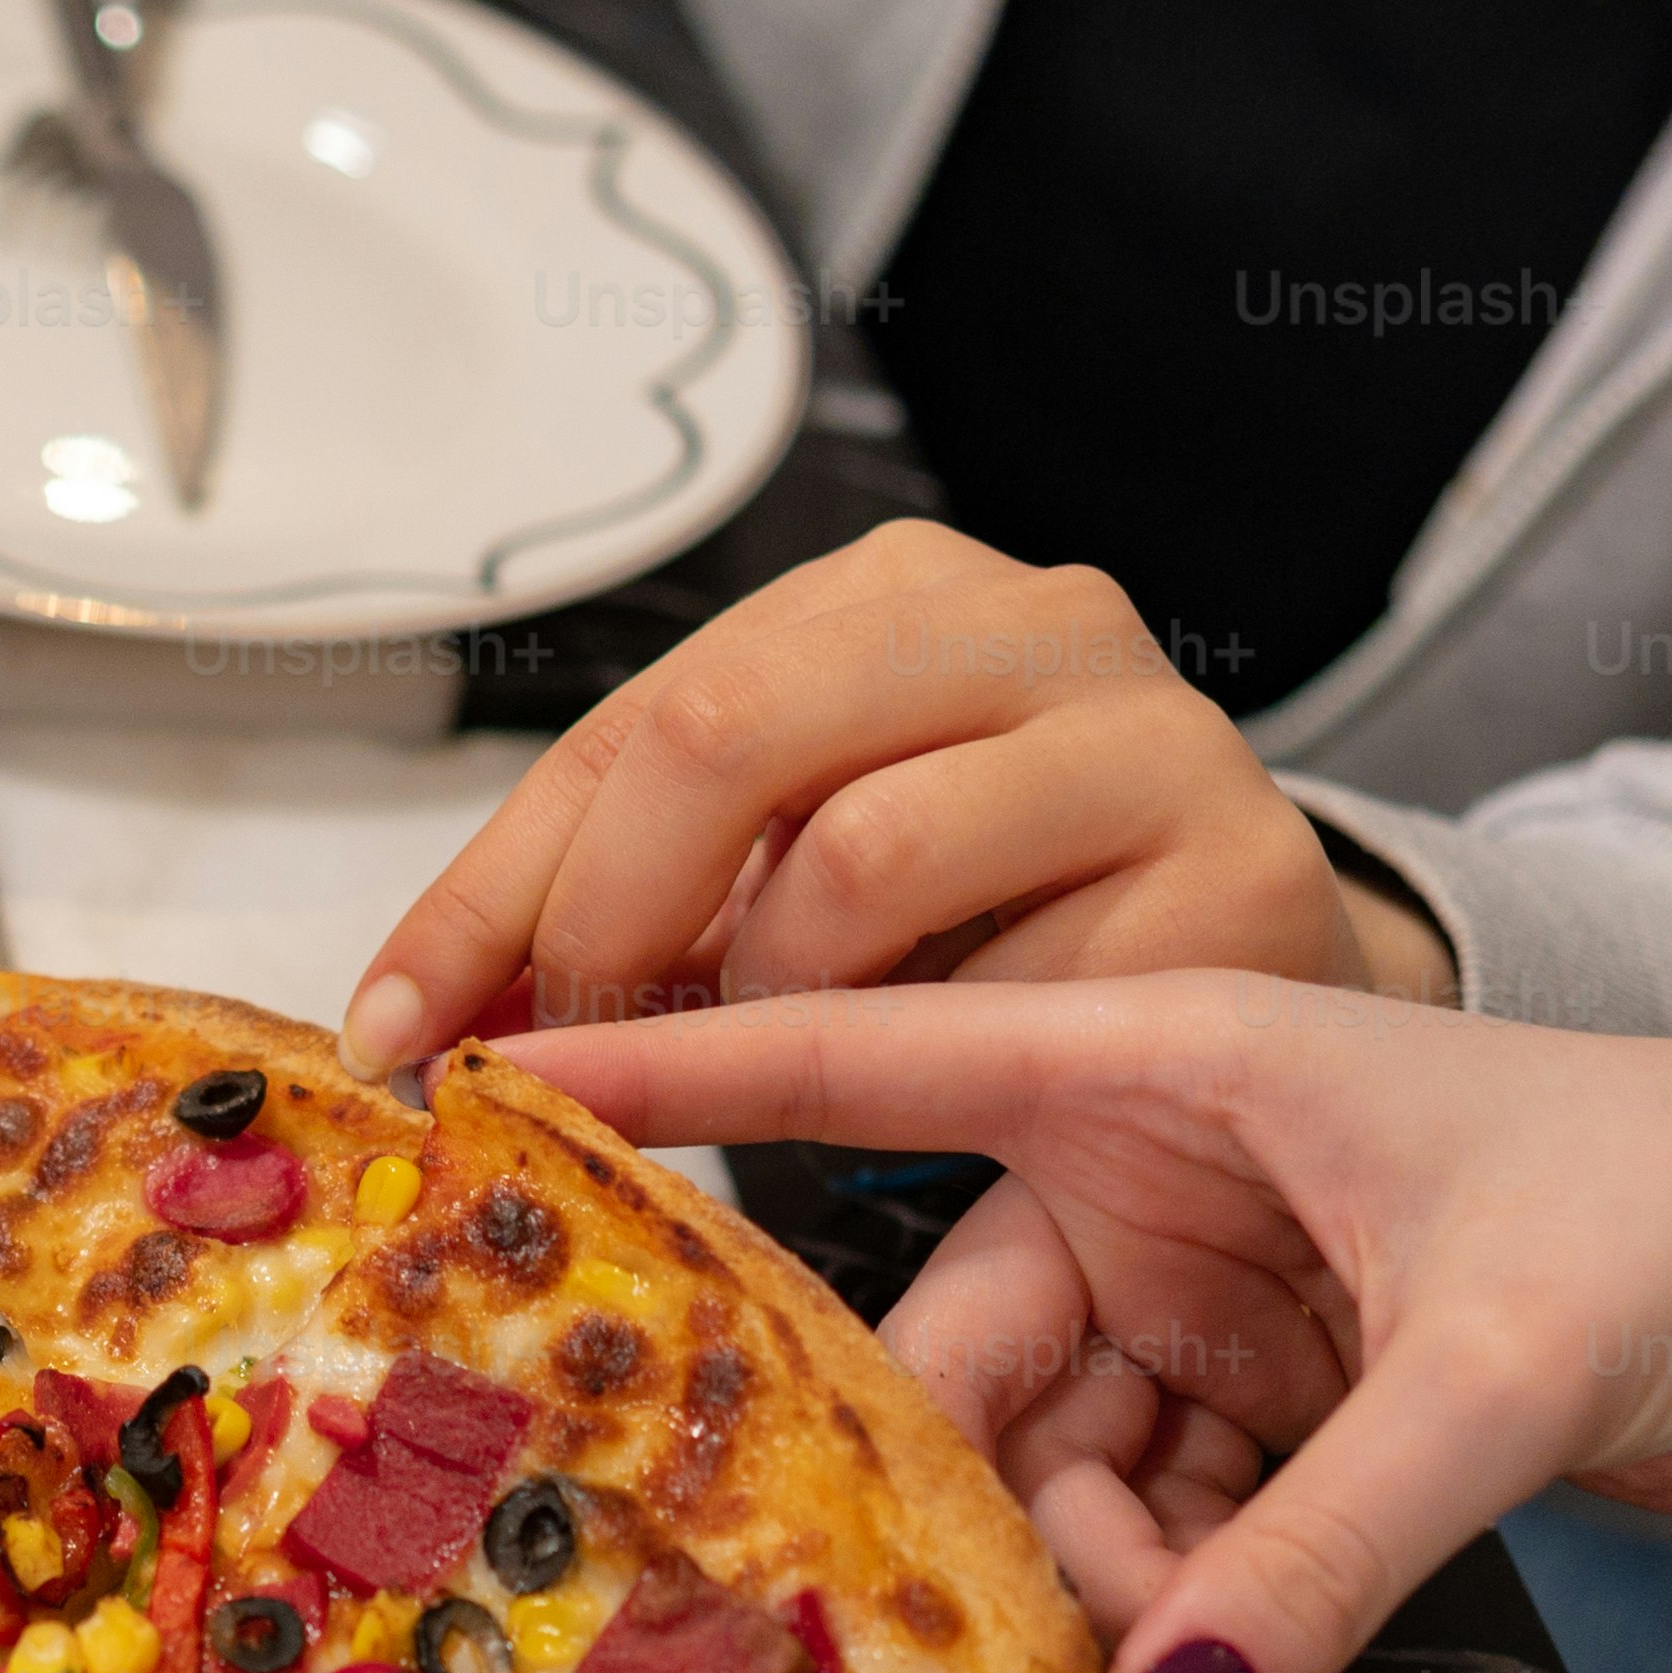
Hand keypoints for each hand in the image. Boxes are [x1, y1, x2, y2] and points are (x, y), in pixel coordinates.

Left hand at [337, 523, 1452, 1064]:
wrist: (1272, 989)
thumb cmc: (1007, 933)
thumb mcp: (793, 896)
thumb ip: (631, 923)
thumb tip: (412, 1017)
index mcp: (887, 596)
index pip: (629, 721)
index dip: (487, 887)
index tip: (399, 1027)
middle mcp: (1022, 619)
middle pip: (723, 736)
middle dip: (606, 926)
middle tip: (582, 1056)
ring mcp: (1142, 731)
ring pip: (855, 855)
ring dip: (770, 1002)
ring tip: (782, 1062)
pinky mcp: (1235, 873)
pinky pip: (1006, 985)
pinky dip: (926, 1058)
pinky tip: (933, 1076)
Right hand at [494, 975, 1671, 1672]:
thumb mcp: (1509, 1364)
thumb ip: (1317, 1549)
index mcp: (1174, 1054)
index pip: (871, 1052)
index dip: (679, 1073)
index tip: (489, 1085)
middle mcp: (1163, 1172)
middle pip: (947, 1343)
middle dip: (937, 1491)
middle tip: (905, 1628)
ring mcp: (1214, 1305)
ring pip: (1041, 1470)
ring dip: (1083, 1583)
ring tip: (1177, 1651)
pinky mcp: (1278, 1421)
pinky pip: (1150, 1534)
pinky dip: (1175, 1608)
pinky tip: (1227, 1657)